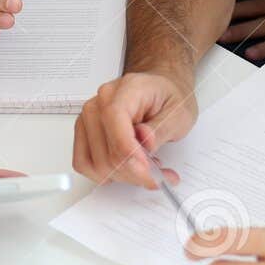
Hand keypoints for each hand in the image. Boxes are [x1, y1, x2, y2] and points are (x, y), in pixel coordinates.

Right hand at [73, 71, 198, 187]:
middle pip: (106, 148)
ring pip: (97, 162)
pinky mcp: (84, 133)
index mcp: (127, 89)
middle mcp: (101, 101)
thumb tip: (146, 141)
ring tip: (146, 168)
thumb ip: (162, 128)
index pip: (114, 117)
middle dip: (134, 170)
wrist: (160, 94)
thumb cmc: (167, 99)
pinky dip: (108, 175)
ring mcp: (89, 118)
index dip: (127, 148)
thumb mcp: (179, 113)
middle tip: (159, 174)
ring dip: (124, 175)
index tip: (146, 168)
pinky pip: (85, 164)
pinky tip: (127, 170)